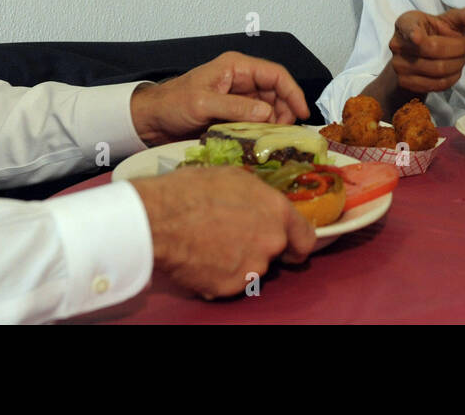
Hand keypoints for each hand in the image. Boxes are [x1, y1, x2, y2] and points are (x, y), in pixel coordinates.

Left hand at [130, 52, 308, 146]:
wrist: (150, 121)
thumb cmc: (171, 104)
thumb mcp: (202, 103)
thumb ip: (235, 107)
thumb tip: (268, 114)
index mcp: (236, 68)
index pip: (275, 75)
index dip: (292, 92)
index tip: (302, 113)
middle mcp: (241, 81)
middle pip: (276, 93)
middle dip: (284, 111)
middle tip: (285, 134)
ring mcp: (238, 99)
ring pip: (269, 109)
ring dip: (274, 124)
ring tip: (273, 140)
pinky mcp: (233, 115)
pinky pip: (256, 121)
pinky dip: (262, 131)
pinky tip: (263, 142)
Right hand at [131, 166, 315, 298]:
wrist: (159, 218)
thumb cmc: (192, 190)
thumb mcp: (235, 178)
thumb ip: (258, 198)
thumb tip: (260, 206)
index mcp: (277, 211)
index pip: (305, 238)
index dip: (297, 244)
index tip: (290, 248)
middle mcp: (271, 242)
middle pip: (274, 253)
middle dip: (258, 248)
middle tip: (231, 237)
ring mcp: (252, 267)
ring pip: (251, 269)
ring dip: (237, 262)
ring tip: (209, 244)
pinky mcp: (229, 287)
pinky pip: (228, 283)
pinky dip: (217, 276)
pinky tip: (199, 258)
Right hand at [388, 7, 464, 95]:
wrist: (417, 55)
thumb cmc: (435, 33)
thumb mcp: (447, 21)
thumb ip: (464, 16)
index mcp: (406, 22)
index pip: (408, 28)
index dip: (413, 33)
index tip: (418, 37)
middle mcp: (397, 43)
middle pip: (434, 49)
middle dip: (459, 48)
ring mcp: (399, 65)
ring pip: (437, 69)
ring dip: (458, 64)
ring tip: (464, 57)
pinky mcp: (405, 82)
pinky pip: (435, 84)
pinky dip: (452, 79)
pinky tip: (456, 70)